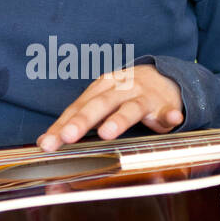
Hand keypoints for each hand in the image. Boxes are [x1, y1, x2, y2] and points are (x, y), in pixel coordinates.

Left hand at [37, 65, 183, 151]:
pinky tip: (173, 119)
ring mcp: (143, 96)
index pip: (77, 107)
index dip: (61, 125)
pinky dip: (170, 115)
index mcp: (101, 87)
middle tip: (67, 136)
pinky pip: (167, 111)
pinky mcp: (164, 106)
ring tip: (107, 133)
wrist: (163, 77)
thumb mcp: (101, 100)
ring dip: (118, 120)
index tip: (47, 143)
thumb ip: (78, 120)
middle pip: (99, 105)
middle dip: (82, 121)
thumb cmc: (124, 94)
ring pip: (130, 108)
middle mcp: (120, 89)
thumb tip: (45, 141)